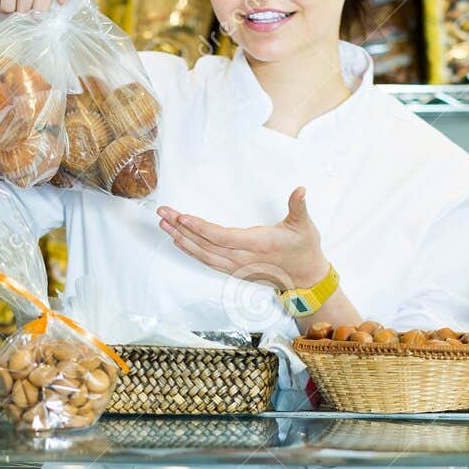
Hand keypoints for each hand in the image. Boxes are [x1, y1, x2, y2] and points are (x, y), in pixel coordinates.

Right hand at [0, 0, 77, 73]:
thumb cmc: (10, 10)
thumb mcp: (34, 5)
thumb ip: (49, 0)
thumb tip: (64, 5)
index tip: (63, 2)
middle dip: (40, 6)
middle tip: (30, 18)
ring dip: (22, 7)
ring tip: (13, 12)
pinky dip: (7, 4)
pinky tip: (0, 6)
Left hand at [156, 188, 330, 291]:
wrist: (306, 278)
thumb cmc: (305, 249)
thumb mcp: (305, 225)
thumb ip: (299, 206)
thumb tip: (301, 190)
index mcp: (258, 244)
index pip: (222, 237)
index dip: (201, 228)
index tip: (183, 217)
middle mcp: (243, 258)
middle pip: (206, 244)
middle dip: (181, 229)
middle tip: (163, 213)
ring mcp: (236, 267)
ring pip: (203, 254)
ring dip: (181, 239)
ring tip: (164, 224)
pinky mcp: (234, 271)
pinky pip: (207, 261)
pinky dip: (191, 251)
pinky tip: (179, 240)